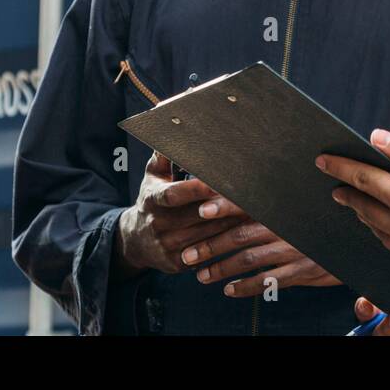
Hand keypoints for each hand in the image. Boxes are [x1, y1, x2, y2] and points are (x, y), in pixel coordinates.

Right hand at [113, 152, 245, 276]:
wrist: (134, 241)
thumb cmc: (152, 200)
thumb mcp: (152, 176)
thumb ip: (164, 155)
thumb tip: (171, 125)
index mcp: (153, 200)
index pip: (174, 195)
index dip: (196, 190)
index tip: (217, 182)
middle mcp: (158, 224)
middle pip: (196, 216)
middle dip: (223, 207)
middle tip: (249, 197)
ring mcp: (167, 246)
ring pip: (205, 236)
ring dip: (230, 226)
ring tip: (254, 213)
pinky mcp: (177, 263)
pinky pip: (206, 255)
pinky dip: (225, 245)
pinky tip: (244, 235)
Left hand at [185, 204, 341, 295]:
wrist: (356, 244)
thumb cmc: (323, 222)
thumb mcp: (302, 206)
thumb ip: (276, 203)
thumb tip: (241, 197)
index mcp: (283, 207)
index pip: (248, 203)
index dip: (223, 206)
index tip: (201, 211)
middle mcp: (286, 226)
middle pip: (240, 235)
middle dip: (210, 246)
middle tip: (187, 254)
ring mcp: (293, 250)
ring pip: (249, 260)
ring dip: (222, 268)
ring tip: (202, 275)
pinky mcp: (301, 271)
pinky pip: (267, 281)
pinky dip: (245, 287)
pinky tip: (229, 290)